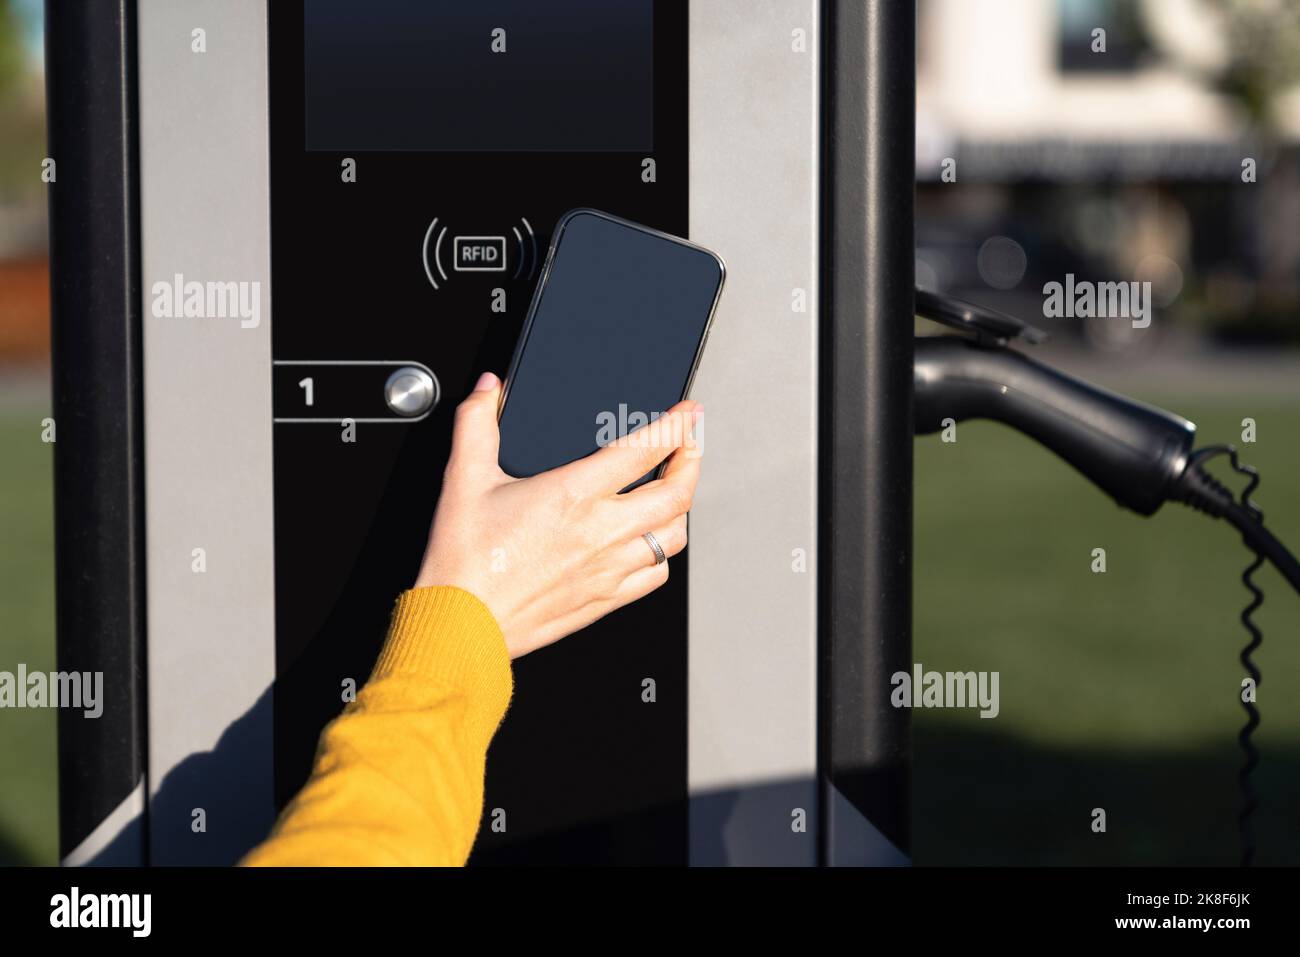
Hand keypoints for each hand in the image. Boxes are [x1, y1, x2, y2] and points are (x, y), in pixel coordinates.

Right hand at [414, 371, 703, 657]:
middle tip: (690, 445)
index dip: (677, 426)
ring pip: (673, 536)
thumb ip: (476, 425)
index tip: (688, 413)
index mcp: (573, 495)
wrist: (460, 625)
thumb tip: (486, 390)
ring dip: (681, 509)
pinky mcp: (604, 600)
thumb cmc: (463, 562)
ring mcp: (608, 569)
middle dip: (691, 461)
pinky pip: (655, 576)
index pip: (646, 450)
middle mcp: (600, 532)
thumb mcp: (463, 480)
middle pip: (676, 494)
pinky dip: (662, 554)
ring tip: (674, 492)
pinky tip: (649, 544)